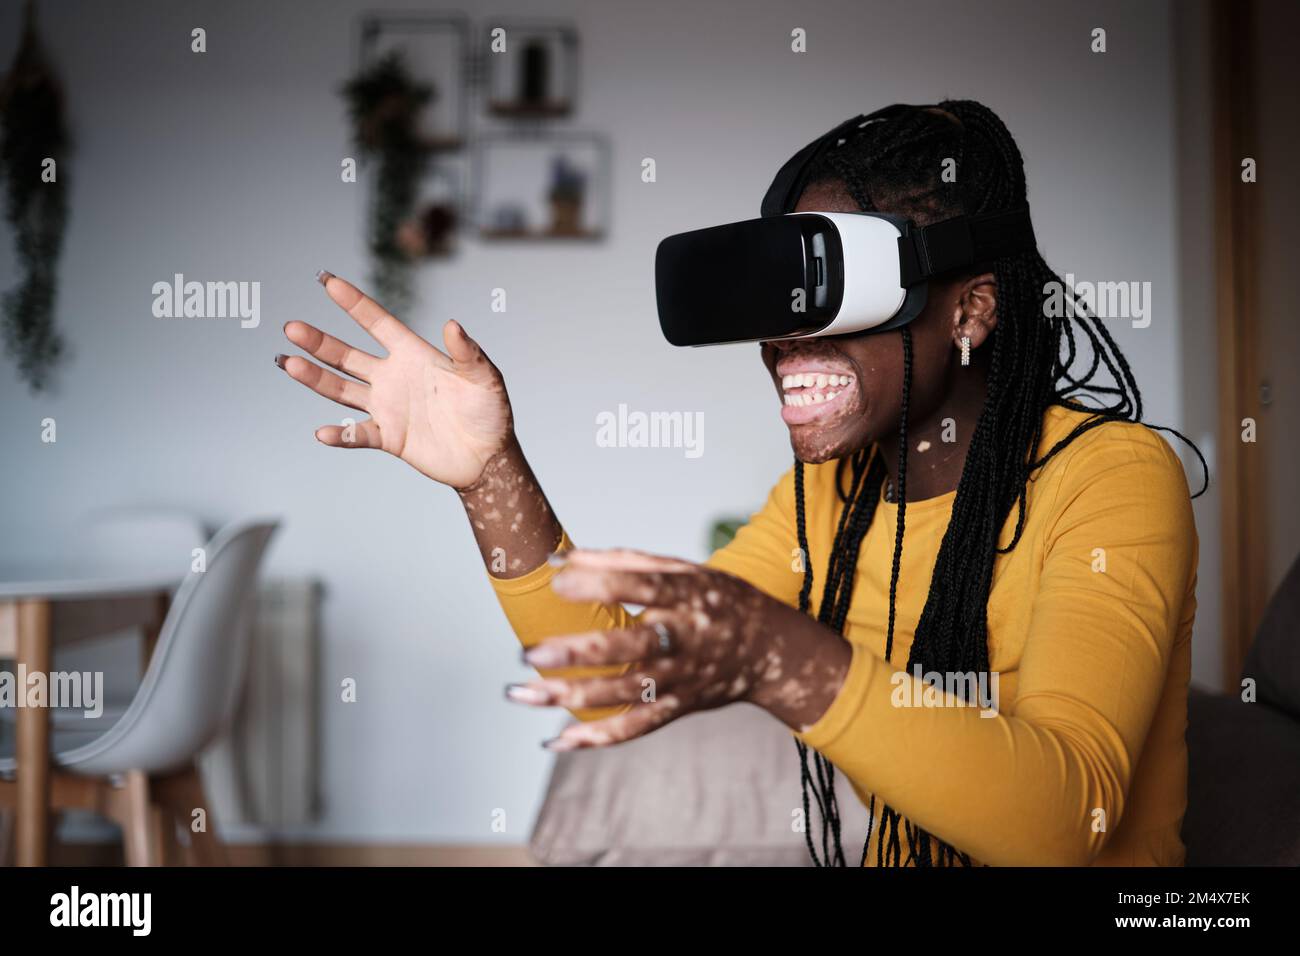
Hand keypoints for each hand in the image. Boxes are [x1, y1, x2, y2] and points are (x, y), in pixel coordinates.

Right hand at [279, 273, 513, 489]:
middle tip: (291, 327)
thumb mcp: (485, 377)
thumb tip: (453, 325)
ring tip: (287, 364)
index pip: (377, 322)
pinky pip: (359, 434)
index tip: (327, 280)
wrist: (488, 456)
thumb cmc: (490, 411)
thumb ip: (468, 352)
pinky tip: (323, 433)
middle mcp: (393, 377)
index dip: (353, 302)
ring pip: (342, 389)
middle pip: (347, 355)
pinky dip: (342, 435)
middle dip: (319, 342)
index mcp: (413, 354)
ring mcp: (388, 407)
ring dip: (315, 379)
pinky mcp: (390, 437)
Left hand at [506, 549, 852, 747]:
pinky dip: (597, 737)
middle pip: (630, 647)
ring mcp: (682, 678)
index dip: (600, 584)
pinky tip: (556, 740)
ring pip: (624, 693)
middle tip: (529, 653)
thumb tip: (560, 559)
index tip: (557, 581)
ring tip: (522, 694)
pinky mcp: (678, 707)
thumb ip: (622, 563)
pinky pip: (636, 727)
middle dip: (577, 653)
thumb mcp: (681, 569)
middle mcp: (686, 638)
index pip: (643, 587)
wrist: (769, 649)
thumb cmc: (714, 600)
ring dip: (570, 697)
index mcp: (688, 595)